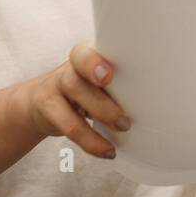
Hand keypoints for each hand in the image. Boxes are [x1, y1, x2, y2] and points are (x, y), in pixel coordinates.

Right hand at [10, 41, 131, 158]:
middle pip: (81, 66)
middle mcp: (72, 64)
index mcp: (91, 53)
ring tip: (123, 130)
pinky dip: (90, 141)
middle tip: (125, 117)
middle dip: (101, 87)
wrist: (40, 104)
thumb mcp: (101, 82)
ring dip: (101, 114)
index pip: (93, 46)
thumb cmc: (86, 91)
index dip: (96, 60)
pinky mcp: (48, 107)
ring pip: (75, 91)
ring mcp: (57, 83)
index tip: (109, 75)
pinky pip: (68, 125)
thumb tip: (155, 102)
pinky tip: (106, 150)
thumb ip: (122, 84)